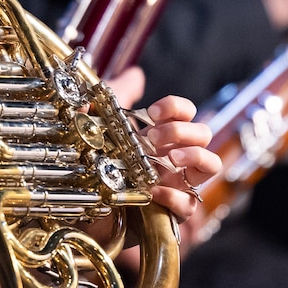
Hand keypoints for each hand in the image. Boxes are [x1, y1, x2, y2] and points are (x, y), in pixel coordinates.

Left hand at [106, 72, 217, 223]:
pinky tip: (153, 191)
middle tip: (153, 138)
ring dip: (195, 155)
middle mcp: (172, 157)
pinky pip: (189, 204)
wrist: (77, 204)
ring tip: (170, 157)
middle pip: (204, 134)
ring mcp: (174, 184)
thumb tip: (136, 74)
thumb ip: (115, 98)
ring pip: (210, 165)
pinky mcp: (167, 213)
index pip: (187, 113)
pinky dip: (175, 195)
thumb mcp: (98, 123)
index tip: (151, 113)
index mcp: (160, 135)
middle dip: (183, 130)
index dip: (176, 107)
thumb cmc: (92, 163)